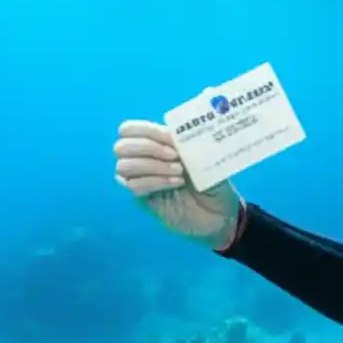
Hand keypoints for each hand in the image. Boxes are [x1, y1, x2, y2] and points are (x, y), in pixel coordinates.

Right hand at [113, 120, 243, 249]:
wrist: (220, 213)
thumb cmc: (212, 181)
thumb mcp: (204, 157)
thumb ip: (187, 142)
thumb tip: (173, 132)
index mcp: (156, 143)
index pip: (130, 129)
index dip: (147, 130)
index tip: (172, 138)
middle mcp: (143, 160)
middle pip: (121, 147)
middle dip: (148, 147)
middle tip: (175, 155)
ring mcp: (141, 180)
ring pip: (124, 166)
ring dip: (152, 166)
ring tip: (179, 171)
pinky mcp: (143, 199)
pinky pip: (133, 186)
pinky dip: (155, 182)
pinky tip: (176, 183)